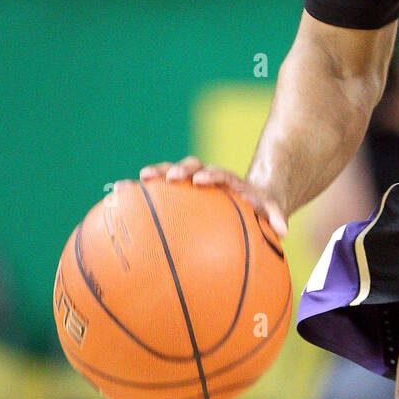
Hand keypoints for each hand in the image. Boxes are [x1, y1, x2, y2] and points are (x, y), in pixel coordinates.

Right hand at [138, 155, 287, 236]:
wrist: (251, 199)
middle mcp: (209, 180)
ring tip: (128, 185)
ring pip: (171, 176)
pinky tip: (115, 199)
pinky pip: (159, 193)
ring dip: (154, 177)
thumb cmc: (260, 209)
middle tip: (166, 178)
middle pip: (192, 167)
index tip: (200, 180)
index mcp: (230, 183)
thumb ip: (275, 215)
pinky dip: (139, 194)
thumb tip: (283, 230)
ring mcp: (192, 185)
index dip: (210, 175)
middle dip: (179, 170)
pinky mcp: (181, 194)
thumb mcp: (271, 210)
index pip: (220, 174)